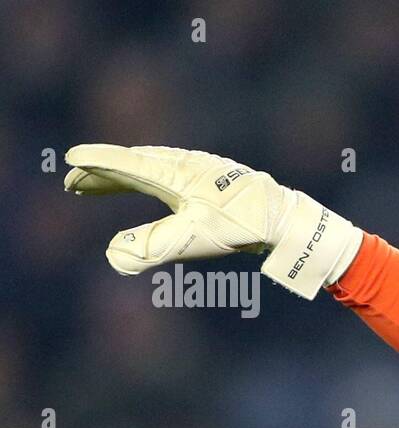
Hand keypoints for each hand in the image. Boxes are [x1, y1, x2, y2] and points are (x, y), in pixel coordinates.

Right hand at [64, 144, 361, 298]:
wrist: (289, 220)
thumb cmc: (243, 226)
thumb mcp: (195, 238)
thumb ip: (154, 246)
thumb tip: (114, 256)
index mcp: (177, 173)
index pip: (128, 165)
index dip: (98, 165)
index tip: (71, 161)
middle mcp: (188, 165)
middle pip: (135, 164)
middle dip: (103, 172)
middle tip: (73, 182)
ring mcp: (204, 172)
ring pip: (154, 168)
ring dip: (124, 174)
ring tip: (101, 183)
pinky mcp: (218, 183)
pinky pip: (172, 175)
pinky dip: (151, 179)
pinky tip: (155, 189)